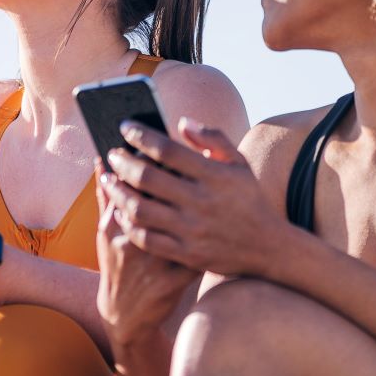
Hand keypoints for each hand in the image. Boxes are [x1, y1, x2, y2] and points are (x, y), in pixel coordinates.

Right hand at [94, 165, 200, 347]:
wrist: (125, 314)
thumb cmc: (116, 265)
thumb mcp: (104, 234)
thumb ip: (105, 198)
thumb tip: (102, 162)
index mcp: (114, 227)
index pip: (134, 186)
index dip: (151, 165)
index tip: (164, 153)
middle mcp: (132, 243)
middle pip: (159, 202)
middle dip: (177, 180)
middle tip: (189, 165)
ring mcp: (153, 264)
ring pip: (181, 226)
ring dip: (195, 205)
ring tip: (204, 190)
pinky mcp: (173, 282)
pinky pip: (196, 253)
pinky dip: (209, 237)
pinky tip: (219, 222)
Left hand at [101, 117, 282, 277]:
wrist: (268, 248)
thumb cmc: (248, 198)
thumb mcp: (239, 163)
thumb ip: (213, 138)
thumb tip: (182, 122)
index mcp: (214, 175)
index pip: (168, 150)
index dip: (141, 136)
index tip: (125, 127)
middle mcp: (202, 202)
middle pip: (148, 178)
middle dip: (122, 162)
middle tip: (112, 153)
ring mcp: (193, 230)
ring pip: (141, 209)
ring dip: (117, 192)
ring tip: (108, 179)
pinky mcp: (187, 254)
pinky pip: (146, 238)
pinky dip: (128, 223)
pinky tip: (120, 210)